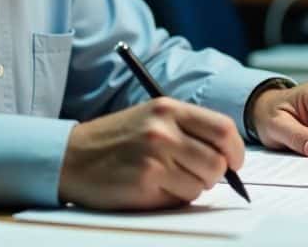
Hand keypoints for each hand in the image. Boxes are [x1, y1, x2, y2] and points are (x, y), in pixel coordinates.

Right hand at [58, 97, 244, 208]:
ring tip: (166, 178)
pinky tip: (152, 186)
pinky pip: (180, 199)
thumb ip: (187, 129)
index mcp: (168, 108)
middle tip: (198, 175)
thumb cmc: (115, 140)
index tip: (234, 162)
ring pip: (201, 185)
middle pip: (218, 161)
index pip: (223, 129)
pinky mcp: (146, 182)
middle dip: (215, 175)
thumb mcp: (151, 118)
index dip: (235, 150)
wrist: (72, 157)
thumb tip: (228, 155)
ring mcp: (155, 157)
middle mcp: (164, 130)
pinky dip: (172, 198)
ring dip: (191, 188)